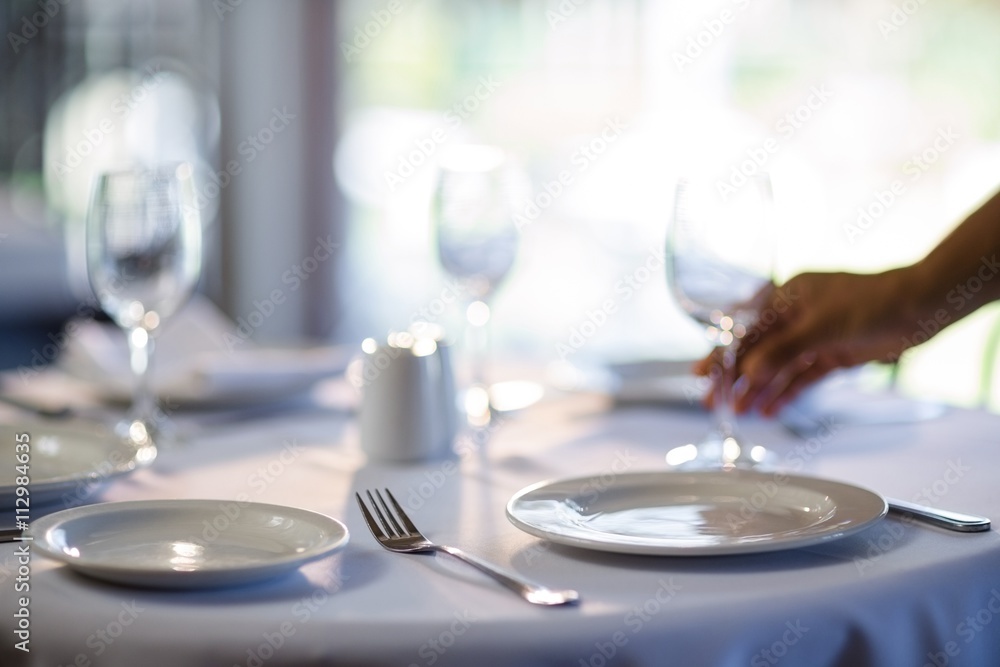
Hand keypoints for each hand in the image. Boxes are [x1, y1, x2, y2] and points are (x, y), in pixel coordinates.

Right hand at [695, 268, 920, 415]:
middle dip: (735, 378)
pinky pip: (801, 377)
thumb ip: (784, 350)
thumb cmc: (873, 302)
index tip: (700, 373)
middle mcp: (795, 317)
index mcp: (785, 298)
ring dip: (759, 390)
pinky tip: (771, 410)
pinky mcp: (831, 354)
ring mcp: (813, 336)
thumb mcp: (822, 325)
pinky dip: (786, 392)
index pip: (744, 331)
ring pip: (777, 368)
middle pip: (757, 351)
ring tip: (741, 414)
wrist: (921, 306)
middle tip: (713, 402)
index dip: (721, 354)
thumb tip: (750, 373)